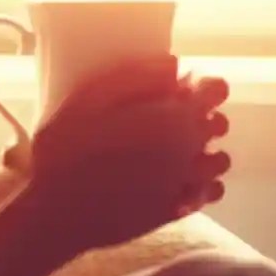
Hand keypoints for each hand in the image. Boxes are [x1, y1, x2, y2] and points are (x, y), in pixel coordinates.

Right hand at [26, 59, 230, 256]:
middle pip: (218, 125)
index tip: (180, 87)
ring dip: (204, 151)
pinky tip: (176, 180)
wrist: (57, 212)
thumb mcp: (88, 99)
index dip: (202, 85)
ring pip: (218, 162)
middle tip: (169, 118)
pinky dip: (201, 184)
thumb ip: (135, 77)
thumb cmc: (66, 151)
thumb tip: (172, 64)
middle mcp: (188, 150)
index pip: (215, 90)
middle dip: (201, 116)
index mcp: (171, 118)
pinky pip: (208, 194)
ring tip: (175, 151)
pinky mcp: (175, 211)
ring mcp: (185, 184)